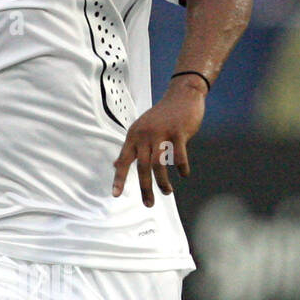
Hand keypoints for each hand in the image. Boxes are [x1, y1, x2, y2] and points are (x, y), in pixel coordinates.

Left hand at [112, 75, 207, 206]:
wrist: (182, 95)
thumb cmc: (162, 116)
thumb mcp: (141, 130)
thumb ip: (130, 148)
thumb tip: (116, 165)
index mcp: (134, 135)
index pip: (124, 160)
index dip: (119, 178)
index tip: (115, 195)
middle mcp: (145, 134)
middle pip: (143, 167)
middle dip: (145, 188)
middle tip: (149, 204)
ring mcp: (162, 132)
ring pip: (160, 164)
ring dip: (163, 182)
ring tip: (167, 192)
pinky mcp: (178, 132)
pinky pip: (180, 156)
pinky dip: (182, 168)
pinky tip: (184, 174)